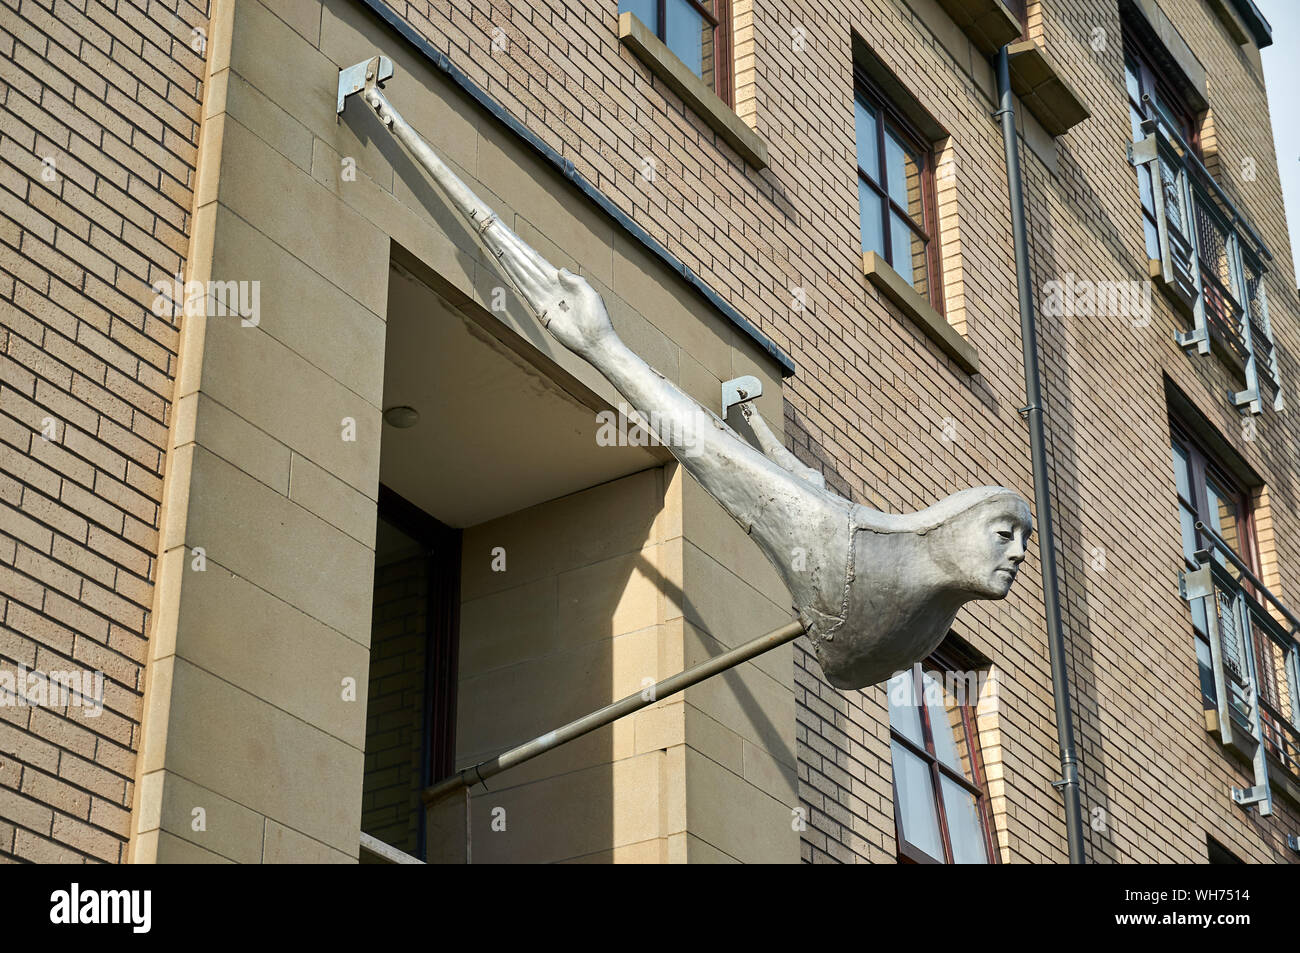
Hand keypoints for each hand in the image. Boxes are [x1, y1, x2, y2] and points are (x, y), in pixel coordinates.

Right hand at [482, 219, 614, 357]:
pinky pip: (523, 286)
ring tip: (485, 231)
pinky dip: (512, 272)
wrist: (596, 342)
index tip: (500, 229)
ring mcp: (538, 295)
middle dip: (501, 241)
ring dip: (501, 250)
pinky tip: (501, 259)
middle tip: (482, 221)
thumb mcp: (589, 293)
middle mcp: (542, 284)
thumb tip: (560, 270)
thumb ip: (575, 281)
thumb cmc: (597, 320)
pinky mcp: (539, 308)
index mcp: (555, 278)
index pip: (530, 257)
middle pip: (517, 258)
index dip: (515, 244)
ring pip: (516, 267)